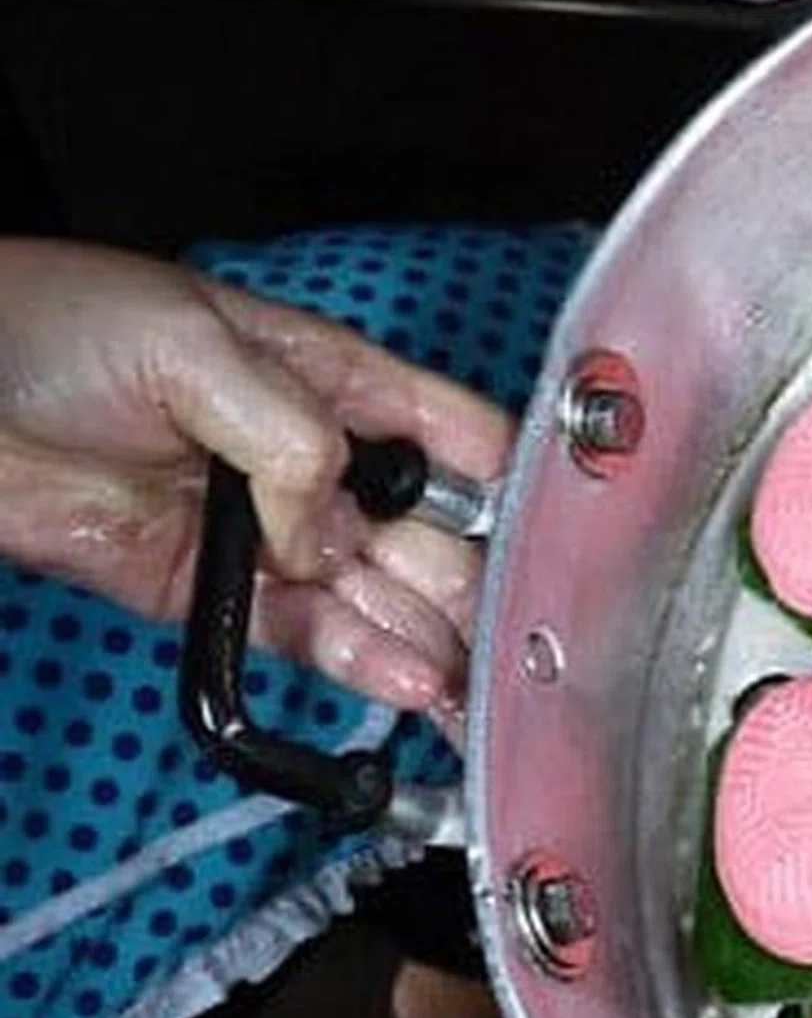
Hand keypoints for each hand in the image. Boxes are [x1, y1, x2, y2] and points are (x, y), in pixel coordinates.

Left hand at [0, 239, 510, 715]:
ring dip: (433, 641)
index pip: (451, 434)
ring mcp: (268, 534)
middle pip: (430, 531)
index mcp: (329, 380)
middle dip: (479, 586)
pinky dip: (361, 661)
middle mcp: (314, 463)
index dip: (508, 483)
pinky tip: (409, 683)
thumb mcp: (189, 344)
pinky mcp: (216, 593)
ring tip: (477, 691)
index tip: (554, 538)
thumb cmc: (46, 326)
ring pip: (379, 596)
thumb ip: (287, 435)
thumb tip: (334, 528)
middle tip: (520, 644)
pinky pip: (307, 634)